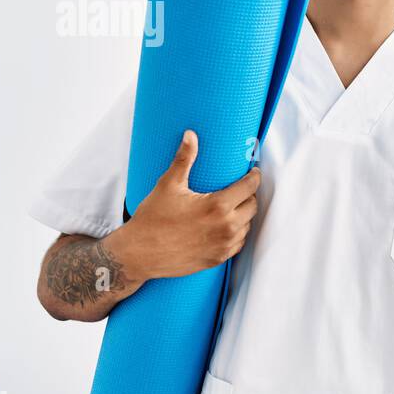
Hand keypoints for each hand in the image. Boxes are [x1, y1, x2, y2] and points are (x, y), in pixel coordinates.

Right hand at [110, 130, 261, 279]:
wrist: (139, 254)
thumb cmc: (152, 218)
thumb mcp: (168, 185)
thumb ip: (183, 159)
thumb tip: (190, 135)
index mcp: (218, 206)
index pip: (250, 187)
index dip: (254, 177)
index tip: (253, 172)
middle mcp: (226, 227)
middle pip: (252, 206)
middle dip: (248, 195)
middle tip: (239, 188)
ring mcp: (224, 245)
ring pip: (247, 225)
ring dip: (243, 215)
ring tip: (232, 206)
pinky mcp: (218, 258)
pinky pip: (238, 243)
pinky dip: (236, 233)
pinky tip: (225, 226)